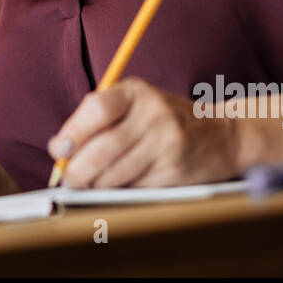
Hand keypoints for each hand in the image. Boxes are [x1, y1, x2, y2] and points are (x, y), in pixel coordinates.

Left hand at [46, 77, 239, 186]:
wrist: (223, 134)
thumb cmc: (166, 120)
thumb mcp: (137, 104)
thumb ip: (100, 120)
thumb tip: (62, 150)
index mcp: (136, 91)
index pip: (95, 109)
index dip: (72, 132)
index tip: (60, 149)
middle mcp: (154, 113)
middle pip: (101, 148)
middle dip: (77, 170)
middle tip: (70, 179)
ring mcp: (167, 142)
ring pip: (115, 173)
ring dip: (96, 184)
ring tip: (92, 184)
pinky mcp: (175, 170)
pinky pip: (135, 186)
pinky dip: (121, 191)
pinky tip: (122, 185)